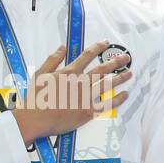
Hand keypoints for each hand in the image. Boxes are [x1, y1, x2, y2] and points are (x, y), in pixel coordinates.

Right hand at [14, 40, 132, 146]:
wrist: (34, 120)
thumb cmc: (35, 98)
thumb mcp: (40, 74)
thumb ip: (52, 59)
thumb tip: (63, 47)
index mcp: (69, 72)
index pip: (87, 55)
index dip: (98, 47)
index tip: (105, 43)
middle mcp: (80, 82)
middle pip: (102, 69)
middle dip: (116, 62)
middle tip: (125, 58)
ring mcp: (85, 97)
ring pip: (108, 84)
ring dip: (120, 78)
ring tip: (129, 73)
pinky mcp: (87, 111)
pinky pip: (106, 104)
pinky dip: (117, 99)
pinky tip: (124, 95)